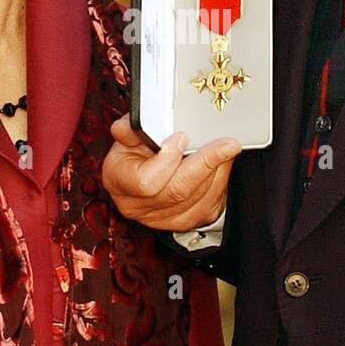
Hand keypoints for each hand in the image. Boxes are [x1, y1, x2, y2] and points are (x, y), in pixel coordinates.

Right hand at [102, 115, 242, 230]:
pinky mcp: (185, 221)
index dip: (167, 160)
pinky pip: (210, 204)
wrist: (142, 172)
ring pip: (198, 199)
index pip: (146, 182)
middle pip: (178, 191)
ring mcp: (161, 219)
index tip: (182, 137)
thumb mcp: (129, 133)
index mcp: (118, 181)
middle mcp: (137, 206)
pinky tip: (222, 165)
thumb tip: (136, 123)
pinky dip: (221, 182)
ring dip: (218, 172)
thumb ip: (131, 127)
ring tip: (225, 149)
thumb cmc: (135, 151)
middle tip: (225, 144)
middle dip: (206, 164)